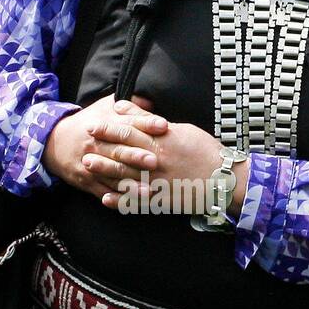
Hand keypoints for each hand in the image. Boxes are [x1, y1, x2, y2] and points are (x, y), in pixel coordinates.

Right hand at [42, 95, 168, 199]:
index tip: (163, 125)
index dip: (145, 123)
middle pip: (118, 150)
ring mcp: (91, 165)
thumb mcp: (102, 108)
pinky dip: (118, 199)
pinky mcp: (87, 182)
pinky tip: (132, 204)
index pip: (126, 123)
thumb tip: (149, 101)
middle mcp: (96, 144)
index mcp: (103, 124)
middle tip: (154, 160)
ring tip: (149, 189)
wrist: (54, 143)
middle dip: (135, 156)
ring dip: (131, 183)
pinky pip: (104, 192)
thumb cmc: (87, 124)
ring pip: (112, 175)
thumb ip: (127, 106)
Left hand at [87, 120, 250, 216]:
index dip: (109, 128)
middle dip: (102, 148)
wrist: (226, 179)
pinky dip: (121, 201)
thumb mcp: (181, 129)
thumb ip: (152, 121)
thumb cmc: (205, 150)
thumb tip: (127, 107)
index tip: (93, 125)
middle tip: (82, 145)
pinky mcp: (163, 199)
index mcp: (163, 140)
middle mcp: (158, 160)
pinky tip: (106, 199)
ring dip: (105, 171)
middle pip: (124, 152)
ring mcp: (160, 181)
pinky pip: (138, 201)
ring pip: (127, 175)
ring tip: (88, 165)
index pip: (130, 131)